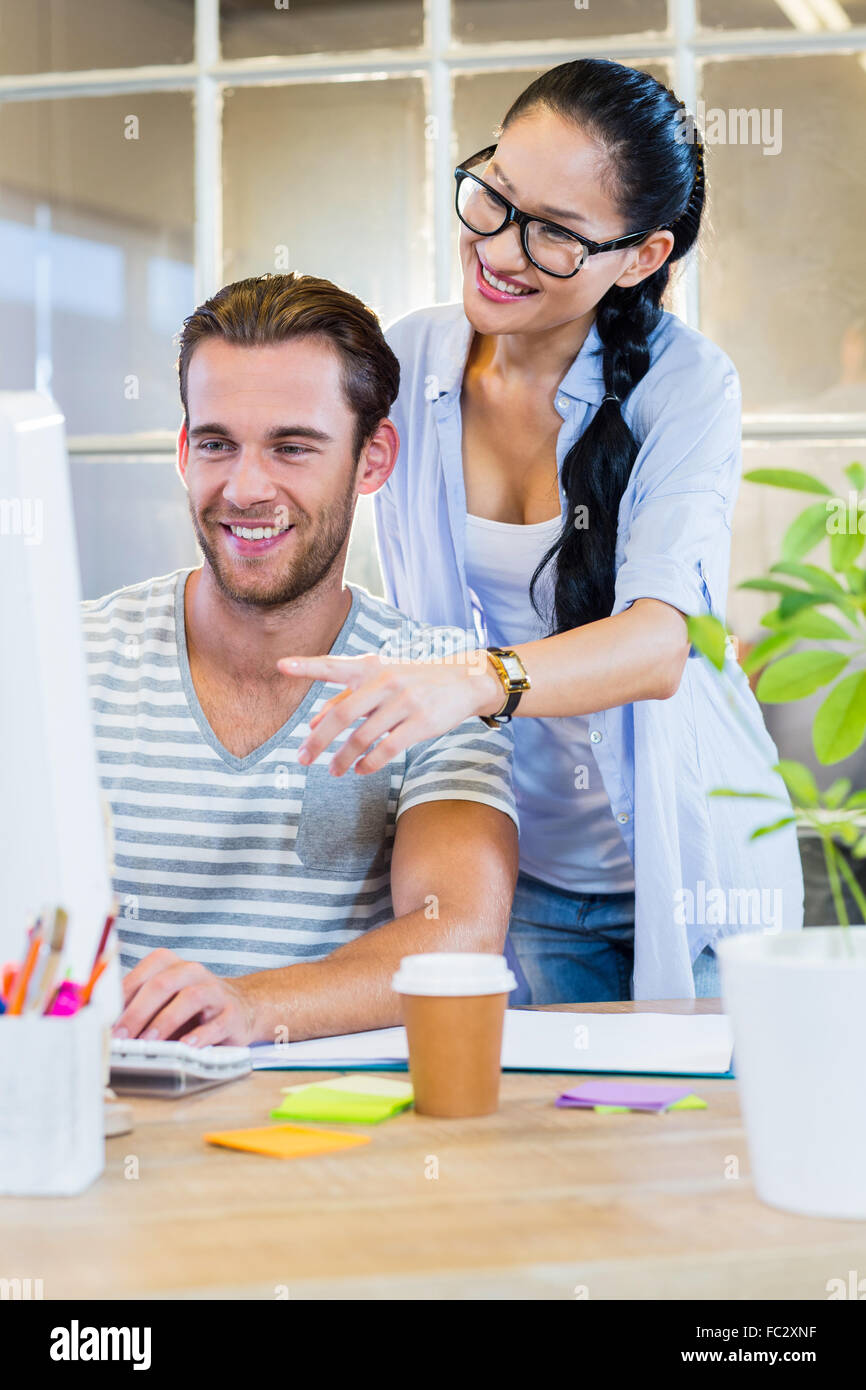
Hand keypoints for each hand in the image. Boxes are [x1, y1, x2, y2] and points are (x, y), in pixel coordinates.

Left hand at [112, 949, 258, 1045]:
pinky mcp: (231, 1013)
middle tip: (122, 1035)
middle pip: (162, 984)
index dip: (122, 998)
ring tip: (149, 1041)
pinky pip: (216, 1023)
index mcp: (171, 965)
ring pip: (190, 998)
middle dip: (138, 1012)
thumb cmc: (191, 1007)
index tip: (106, 1021)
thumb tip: (107, 1027)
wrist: (241, 1007)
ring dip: (165, 1021)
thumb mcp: (163, 1000)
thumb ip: (139, 1007)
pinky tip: (185, 1046)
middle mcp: (193, 972)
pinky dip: (199, 1036)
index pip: (143, 975)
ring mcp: (215, 991)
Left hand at [276, 649, 503, 774]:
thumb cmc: (413, 681)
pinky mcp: (421, 722)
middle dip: (318, 740)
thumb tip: (312, 724)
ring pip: (363, 736)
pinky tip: (360, 770)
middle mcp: (385, 681)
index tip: (280, 665)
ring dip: (343, 758)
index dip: (307, 666)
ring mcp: (404, 702)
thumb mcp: (381, 680)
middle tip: (302, 759)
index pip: (333, 666)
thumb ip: (345, 698)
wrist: (464, 681)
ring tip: (333, 771)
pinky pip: (387, 749)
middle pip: (342, 713)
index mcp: (371, 668)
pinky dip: (369, 763)